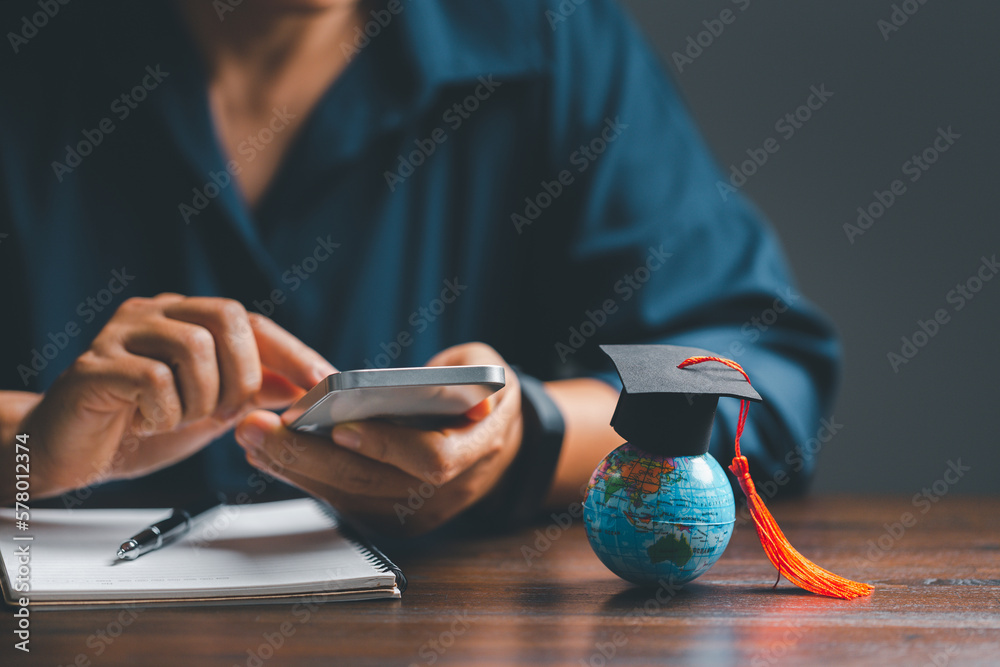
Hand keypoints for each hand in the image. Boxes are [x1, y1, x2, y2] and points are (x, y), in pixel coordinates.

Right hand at [18, 294, 335, 500]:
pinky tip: (150, 423)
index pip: (250, 321)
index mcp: (185, 319)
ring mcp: (121, 332)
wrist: (70, 453)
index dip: (291, 351)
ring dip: (201, 399)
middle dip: (242, 376)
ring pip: (194, 347)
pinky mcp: (94, 364)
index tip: (323, 381)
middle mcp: (155, 313)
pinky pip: (153, 379)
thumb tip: (304, 385)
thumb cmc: (140, 427)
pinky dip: (165, 413)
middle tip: (225, 413)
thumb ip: (252, 392)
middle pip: (226, 318)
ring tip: (180, 420)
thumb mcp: (211, 410)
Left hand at [234, 342, 523, 534]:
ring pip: (347, 497)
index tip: (341, 427)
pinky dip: (302, 476)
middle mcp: (447, 491)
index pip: (432, 459)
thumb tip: (425, 385)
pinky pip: (341, 500)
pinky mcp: (390, 517)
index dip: (387, 446)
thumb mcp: (484, 368)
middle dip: (308, 456)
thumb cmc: (484, 392)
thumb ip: (459, 375)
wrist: (499, 442)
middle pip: (370, 484)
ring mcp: (417, 512)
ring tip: (251, 435)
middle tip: (257, 426)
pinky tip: (268, 452)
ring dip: (292, 468)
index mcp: (479, 447)